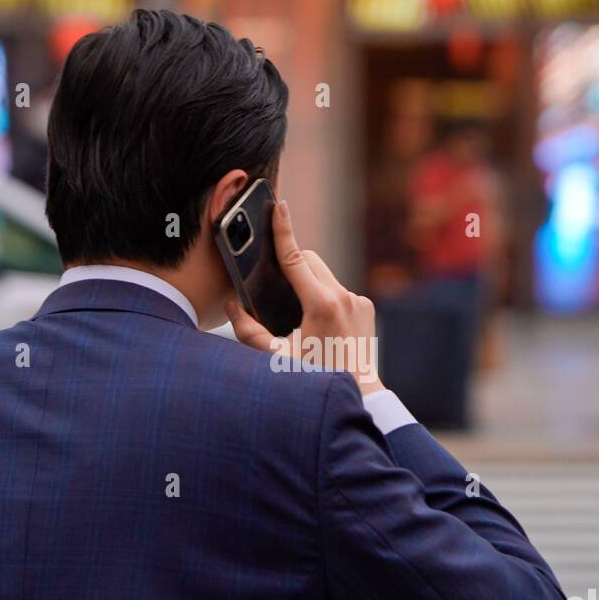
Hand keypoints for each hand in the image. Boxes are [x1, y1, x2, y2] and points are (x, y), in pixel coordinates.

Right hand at [226, 200, 383, 395]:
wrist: (359, 392)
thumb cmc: (314, 377)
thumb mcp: (277, 357)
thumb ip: (249, 332)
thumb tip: (232, 307)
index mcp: (320, 305)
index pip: (295, 259)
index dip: (283, 231)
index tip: (278, 207)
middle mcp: (343, 297)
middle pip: (310, 262)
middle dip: (292, 266)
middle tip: (280, 292)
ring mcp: (358, 300)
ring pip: (325, 276)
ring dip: (310, 285)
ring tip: (303, 317)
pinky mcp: (367, 306)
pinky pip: (340, 290)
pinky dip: (326, 297)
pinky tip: (322, 324)